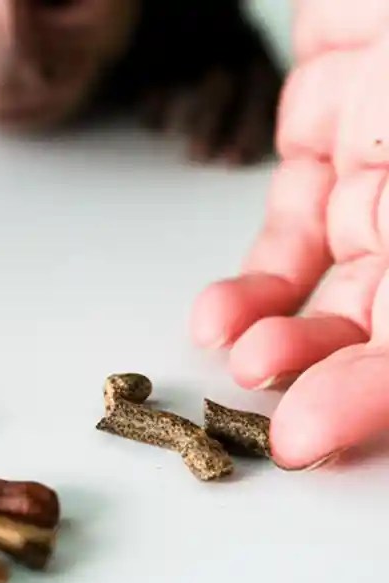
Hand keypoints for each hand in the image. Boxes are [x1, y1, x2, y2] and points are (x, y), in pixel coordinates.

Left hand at [190, 0, 388, 468]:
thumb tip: (371, 314)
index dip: (383, 395)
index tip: (314, 438)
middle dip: (337, 379)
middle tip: (276, 424)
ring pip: (346, 287)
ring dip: (291, 337)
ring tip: (240, 356)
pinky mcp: (328, 131)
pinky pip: (297, 227)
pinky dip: (260, 281)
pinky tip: (222, 317)